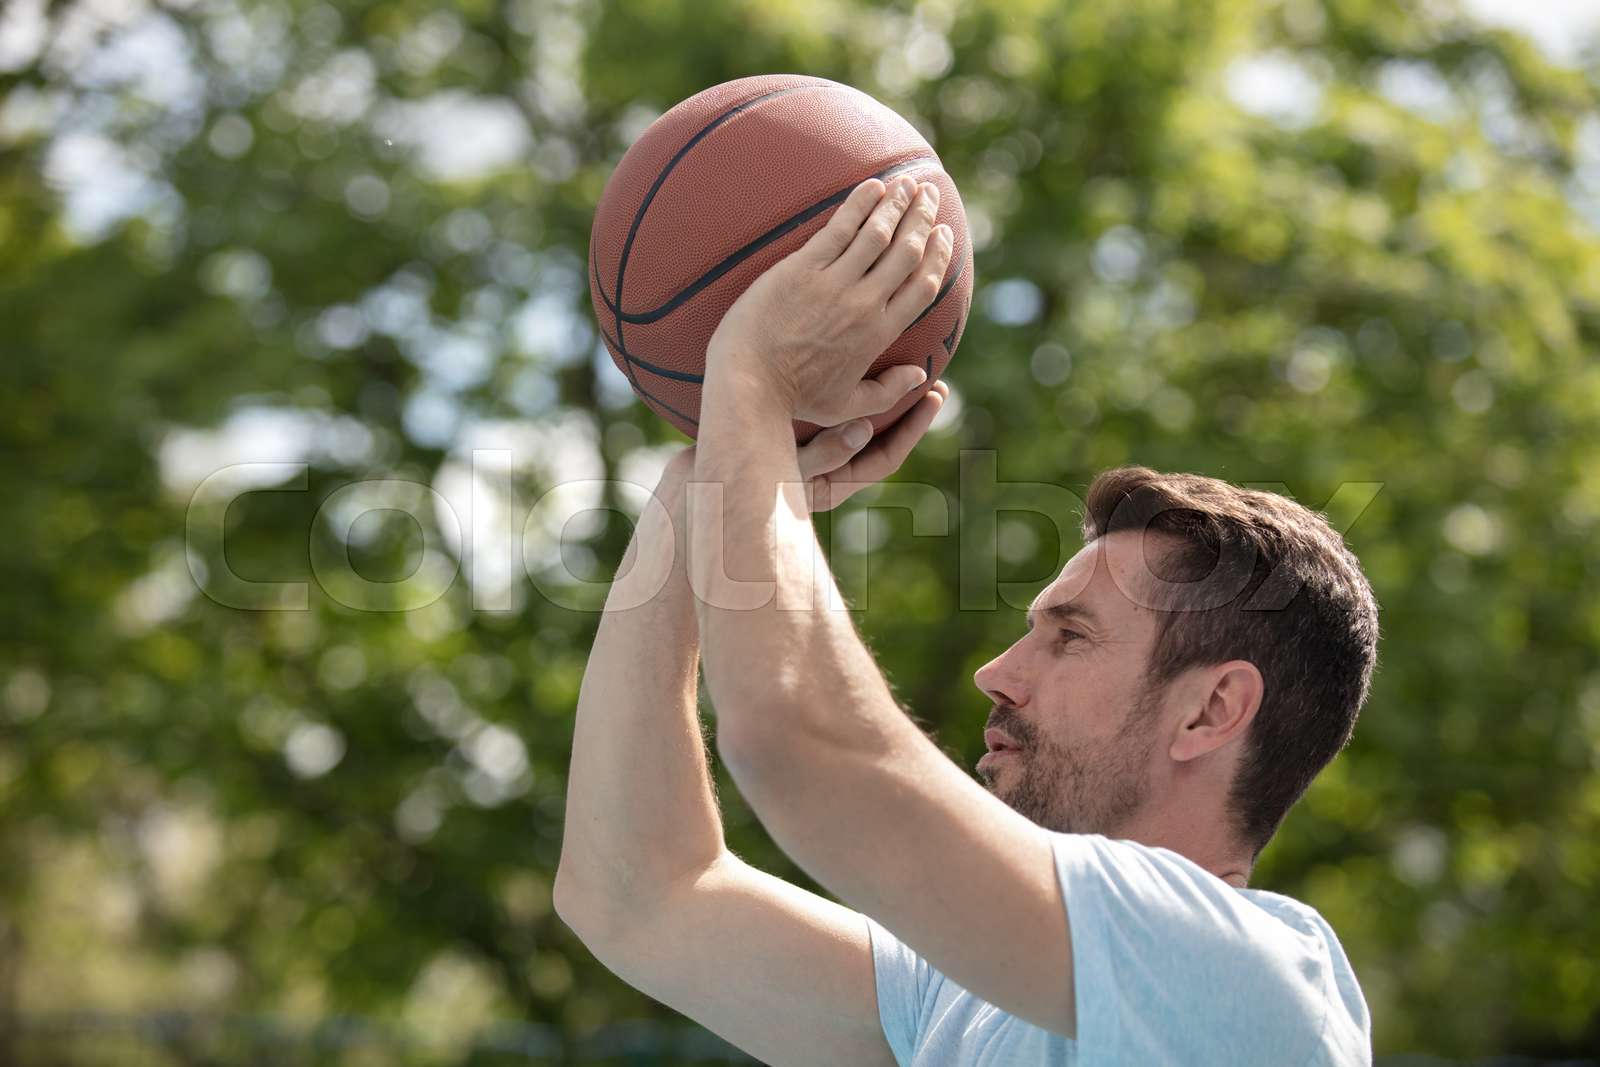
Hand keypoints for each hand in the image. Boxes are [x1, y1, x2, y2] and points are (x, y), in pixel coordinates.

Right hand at [660, 378, 947, 512]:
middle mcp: (817, 474)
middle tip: (924, 371)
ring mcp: (797, 461)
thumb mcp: (780, 477)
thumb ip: (820, 455)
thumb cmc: (730, 500)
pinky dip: (827, 391)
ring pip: (843, 425)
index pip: (882, 458)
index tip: (935, 393)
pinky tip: (826, 358)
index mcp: (827, 487)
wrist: (685, 508)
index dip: (913, 428)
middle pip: (871, 438)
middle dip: (900, 406)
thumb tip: (863, 431)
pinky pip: (811, 416)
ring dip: (866, 395)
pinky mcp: (774, 445)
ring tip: (882, 357)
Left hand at [704, 175, 953, 427]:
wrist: (749, 383)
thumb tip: (921, 376)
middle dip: (923, 217)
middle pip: (907, 251)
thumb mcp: (846, 405)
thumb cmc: (794, 398)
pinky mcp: (802, 268)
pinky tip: (872, 186)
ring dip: (898, 203)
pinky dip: (860, 204)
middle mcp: (864, 303)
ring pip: (878, 233)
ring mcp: (833, 283)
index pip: (922, 285)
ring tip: (908, 181)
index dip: (938, 255)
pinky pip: (839, 228)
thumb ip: (887, 392)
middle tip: (930, 193)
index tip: (944, 233)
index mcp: (879, 333)